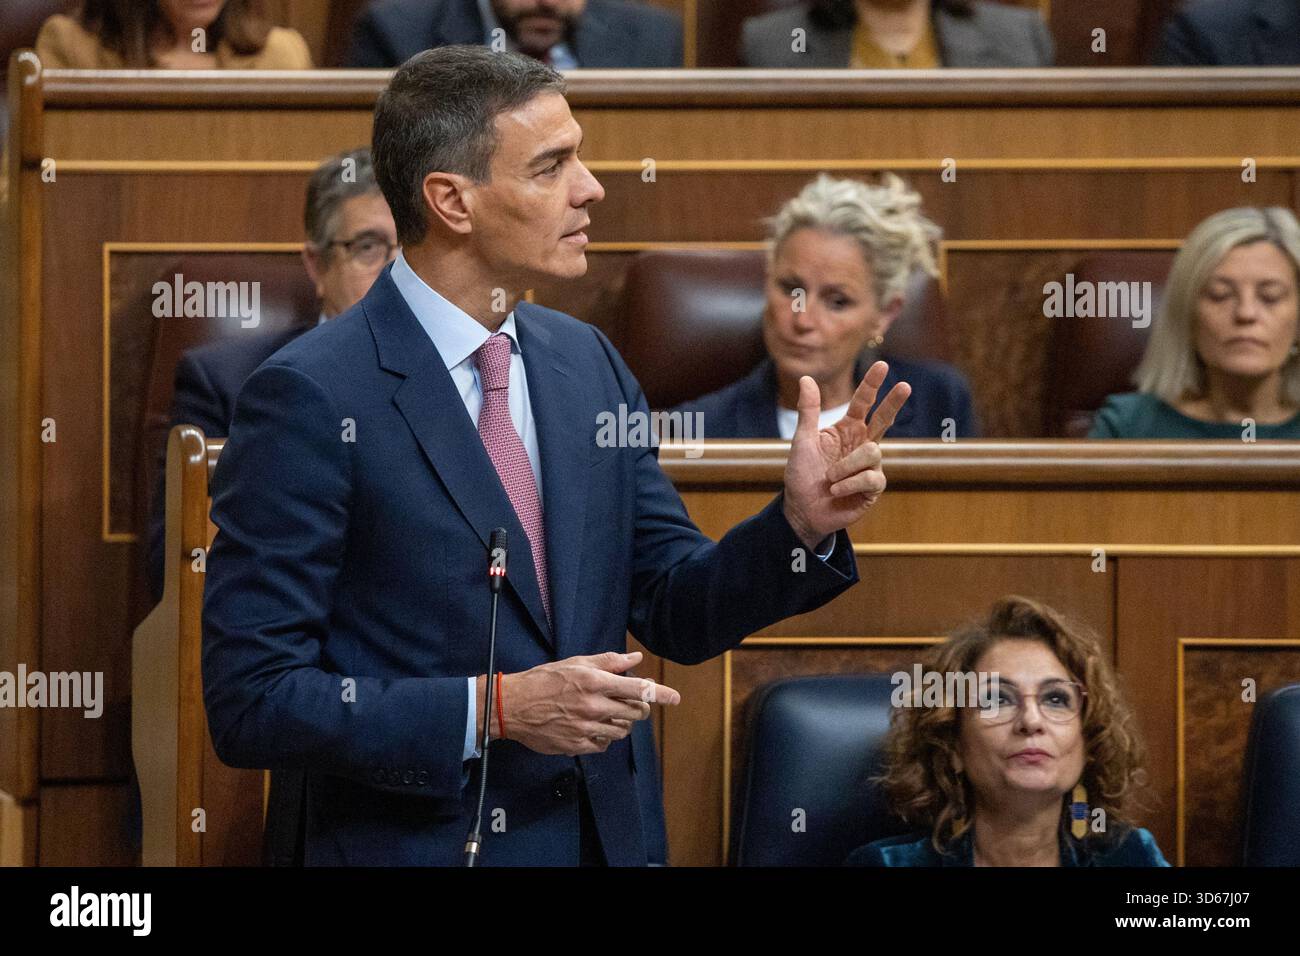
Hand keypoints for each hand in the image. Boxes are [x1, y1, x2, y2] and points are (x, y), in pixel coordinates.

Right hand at [480, 651, 679, 755]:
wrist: (513, 706)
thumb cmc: (544, 680)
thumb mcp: (575, 663)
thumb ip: (608, 661)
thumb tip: (635, 659)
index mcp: (594, 682)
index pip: (638, 689)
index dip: (660, 693)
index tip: (676, 698)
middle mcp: (593, 706)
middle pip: (635, 712)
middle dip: (639, 708)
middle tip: (632, 703)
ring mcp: (586, 728)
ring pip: (622, 730)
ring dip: (622, 722)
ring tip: (608, 713)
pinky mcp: (578, 745)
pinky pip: (605, 744)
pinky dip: (605, 736)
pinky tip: (594, 726)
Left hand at [782, 361, 910, 547]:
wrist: (802, 510)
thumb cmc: (802, 476)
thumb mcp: (802, 441)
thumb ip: (808, 411)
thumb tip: (806, 378)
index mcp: (847, 430)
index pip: (863, 402)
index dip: (872, 384)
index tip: (883, 365)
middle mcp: (862, 444)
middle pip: (884, 419)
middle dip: (893, 402)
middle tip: (905, 385)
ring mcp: (870, 466)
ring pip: (872, 452)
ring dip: (846, 465)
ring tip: (829, 478)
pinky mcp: (873, 488)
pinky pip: (871, 478)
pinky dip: (849, 483)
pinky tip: (836, 490)